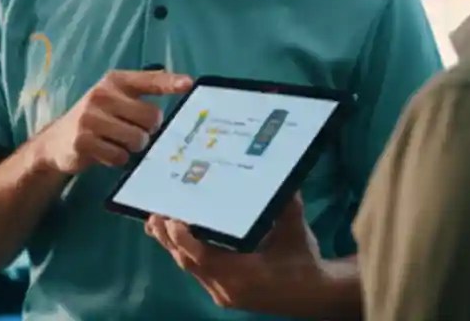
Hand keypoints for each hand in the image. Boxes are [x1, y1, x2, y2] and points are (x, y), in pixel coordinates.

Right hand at [37, 70, 191, 173]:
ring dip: (133, 147)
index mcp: (114, 81)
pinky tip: (105, 151)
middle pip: (150, 117)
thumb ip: (143, 91)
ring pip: (137, 139)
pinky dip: (117, 159)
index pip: (149, 80)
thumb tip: (182, 84)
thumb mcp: (116, 97)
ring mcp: (91, 118)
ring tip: (118, 142)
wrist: (56, 141)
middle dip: (148, 130)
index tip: (188, 85)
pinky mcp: (83, 141)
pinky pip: (119, 156)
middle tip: (135, 131)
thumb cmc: (96, 117)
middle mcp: (102, 95)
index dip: (170, 82)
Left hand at [146, 194, 331, 316]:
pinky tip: (175, 237)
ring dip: (173, 246)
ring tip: (155, 221)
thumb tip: (280, 173)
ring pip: (190, 268)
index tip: (171, 217)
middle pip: (189, 262)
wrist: (315, 295)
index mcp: (243, 275)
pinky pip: (198, 272)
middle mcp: (227, 288)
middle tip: (154, 212)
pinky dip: (185, 253)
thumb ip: (285, 204)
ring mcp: (224, 293)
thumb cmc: (304, 262)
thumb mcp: (296, 230)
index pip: (204, 257)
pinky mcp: (224, 292)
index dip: (183, 238)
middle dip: (169, 238)